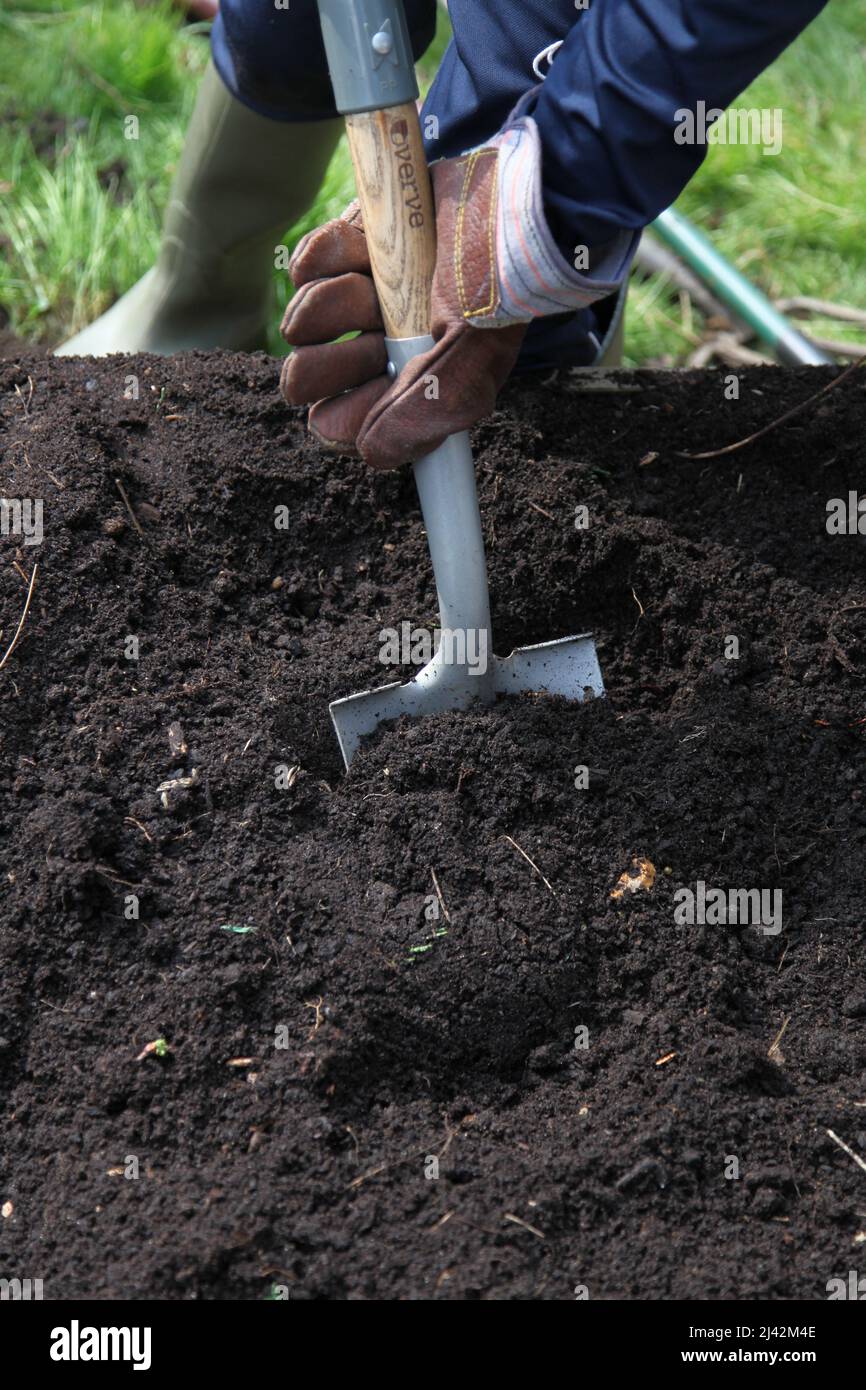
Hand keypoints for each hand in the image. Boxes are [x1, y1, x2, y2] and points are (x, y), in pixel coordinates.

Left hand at [279, 153, 527, 470]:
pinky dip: (320, 259)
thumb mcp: (472, 364)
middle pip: (307, 379)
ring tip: (370, 288)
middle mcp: (378, 349)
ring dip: (328, 306)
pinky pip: (305, 266)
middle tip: (368, 342)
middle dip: (327, 365)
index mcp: (407, 389)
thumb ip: (425, 412)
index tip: (366, 398)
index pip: (342, 426)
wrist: (506, 203)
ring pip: (300, 323)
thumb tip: (369, 453)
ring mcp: (360, 298)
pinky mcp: (349, 247)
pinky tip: (357, 252)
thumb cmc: (495, 290)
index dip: (341, 418)